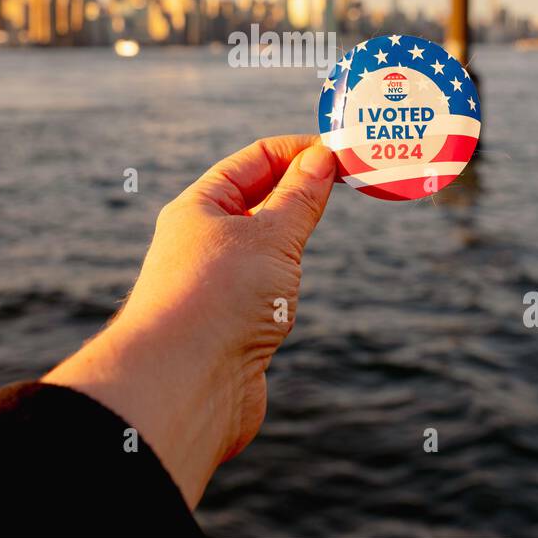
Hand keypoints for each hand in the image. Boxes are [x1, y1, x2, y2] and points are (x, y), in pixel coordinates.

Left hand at [43, 134, 335, 507]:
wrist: (181, 387)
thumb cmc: (218, 298)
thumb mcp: (270, 236)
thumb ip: (300, 197)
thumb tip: (320, 158)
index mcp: (200, 208)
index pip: (255, 160)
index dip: (299, 150)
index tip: (345, 150)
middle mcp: (201, 243)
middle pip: (258, 202)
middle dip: (302, 191)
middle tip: (356, 181)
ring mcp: (214, 286)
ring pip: (262, 250)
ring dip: (292, 241)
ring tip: (321, 232)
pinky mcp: (228, 328)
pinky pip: (263, 293)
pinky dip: (285, 287)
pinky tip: (294, 298)